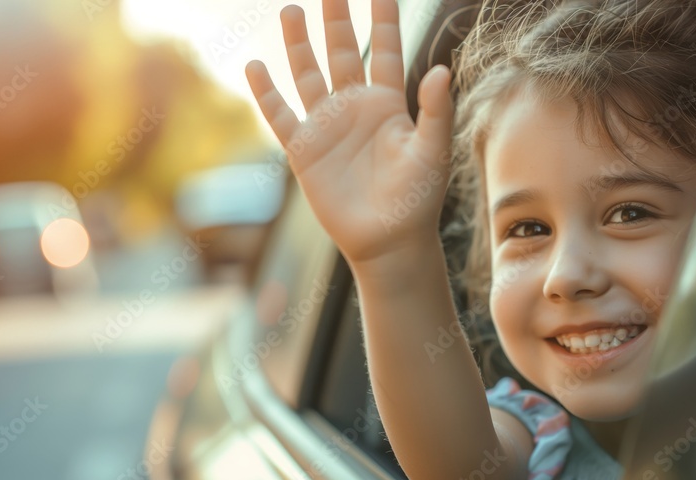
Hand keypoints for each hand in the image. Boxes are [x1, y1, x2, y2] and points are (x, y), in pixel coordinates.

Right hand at [246, 0, 453, 266]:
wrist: (388, 241)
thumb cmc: (417, 199)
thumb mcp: (432, 153)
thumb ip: (435, 112)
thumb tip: (441, 69)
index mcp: (388, 103)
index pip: (385, 48)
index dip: (382, 16)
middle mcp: (355, 107)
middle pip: (342, 51)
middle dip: (336, 18)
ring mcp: (327, 126)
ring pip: (308, 74)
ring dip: (298, 44)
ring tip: (291, 11)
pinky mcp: (304, 150)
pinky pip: (280, 115)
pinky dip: (266, 93)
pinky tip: (255, 67)